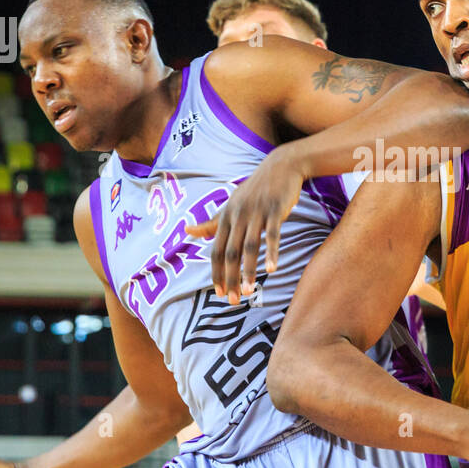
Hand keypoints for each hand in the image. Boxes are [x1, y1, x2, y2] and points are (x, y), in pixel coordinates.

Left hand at [186, 147, 304, 304]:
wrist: (280, 167)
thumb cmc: (255, 189)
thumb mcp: (231, 204)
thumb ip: (211, 222)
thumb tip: (187, 231)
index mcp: (226, 217)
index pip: (216, 250)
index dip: (217, 273)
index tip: (220, 294)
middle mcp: (238, 216)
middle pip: (230, 252)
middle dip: (231, 278)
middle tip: (234, 301)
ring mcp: (256, 213)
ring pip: (250, 246)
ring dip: (249, 271)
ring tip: (251, 291)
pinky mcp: (275, 210)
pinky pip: (273, 235)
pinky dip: (272, 253)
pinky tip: (272, 269)